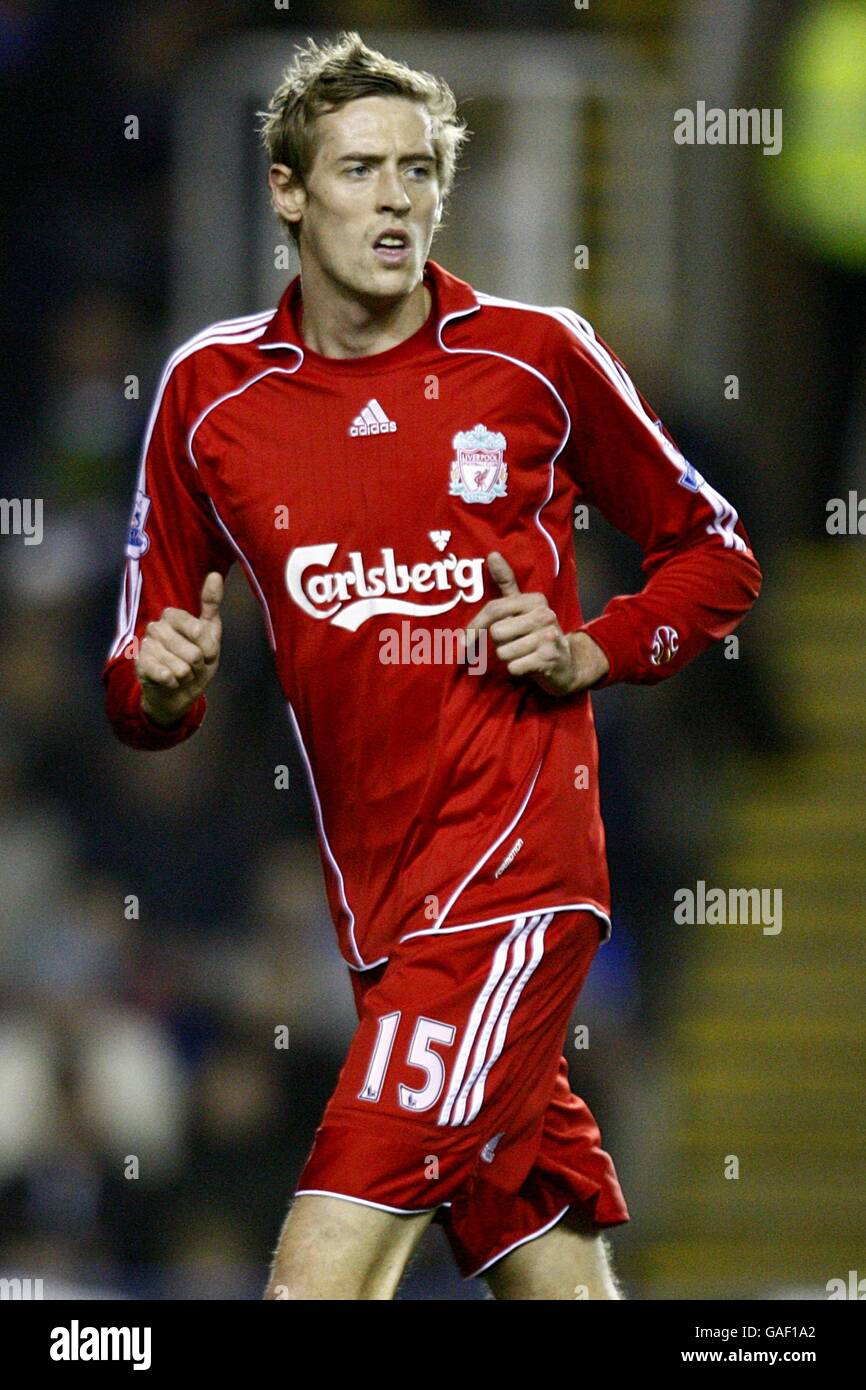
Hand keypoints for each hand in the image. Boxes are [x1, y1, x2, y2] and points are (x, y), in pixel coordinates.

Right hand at [136, 572, 223, 724]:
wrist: (179, 693)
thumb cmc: (196, 661)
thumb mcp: (210, 634)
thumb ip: (211, 605)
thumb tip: (215, 575)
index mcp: (172, 616)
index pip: (197, 629)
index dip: (208, 646)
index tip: (208, 652)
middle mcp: (156, 627)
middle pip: (192, 652)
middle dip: (198, 665)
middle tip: (193, 665)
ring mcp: (146, 646)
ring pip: (181, 667)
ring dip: (187, 676)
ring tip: (181, 674)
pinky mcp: (139, 666)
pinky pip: (166, 676)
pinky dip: (174, 683)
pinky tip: (170, 681)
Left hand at [465, 551, 608, 696]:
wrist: (565, 663)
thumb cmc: (536, 634)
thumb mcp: (522, 607)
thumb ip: (507, 583)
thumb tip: (492, 554)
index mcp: (535, 600)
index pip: (494, 609)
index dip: (475, 626)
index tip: (465, 641)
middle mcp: (544, 614)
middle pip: (496, 632)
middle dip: (500, 643)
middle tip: (516, 643)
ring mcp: (549, 636)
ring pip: (504, 652)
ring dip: (509, 657)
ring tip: (524, 654)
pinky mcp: (549, 657)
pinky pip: (514, 667)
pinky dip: (517, 669)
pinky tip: (529, 665)